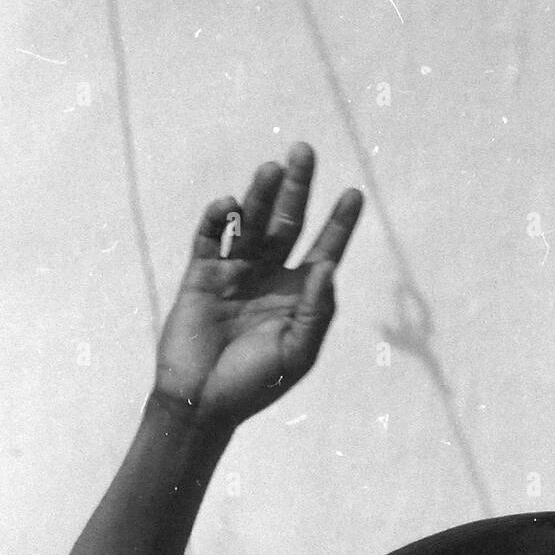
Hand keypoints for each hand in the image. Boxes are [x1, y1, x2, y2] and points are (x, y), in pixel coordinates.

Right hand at [155, 143, 362, 429]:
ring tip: (273, 168)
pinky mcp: (200, 275)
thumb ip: (316, 311)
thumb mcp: (298, 353)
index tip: (354, 193)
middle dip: (297, 190)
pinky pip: (211, 238)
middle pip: (287, 224)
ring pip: (251, 224)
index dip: (339, 224)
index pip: (323, 251)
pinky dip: (219, 219)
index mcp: (297, 298)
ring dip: (261, 195)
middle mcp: (268, 279)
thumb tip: (328, 266)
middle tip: (305, 151)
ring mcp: (234, 274)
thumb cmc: (255, 386)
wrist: (203, 403)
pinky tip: (230, 206)